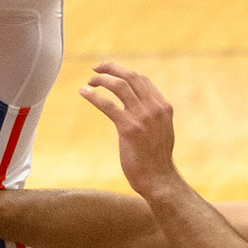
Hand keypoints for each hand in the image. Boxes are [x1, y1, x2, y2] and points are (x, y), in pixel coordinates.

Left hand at [79, 62, 181, 199]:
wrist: (159, 180)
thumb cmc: (157, 159)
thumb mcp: (162, 131)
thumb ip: (153, 116)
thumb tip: (140, 106)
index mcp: (163, 107)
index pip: (142, 80)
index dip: (125, 73)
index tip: (111, 73)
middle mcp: (154, 108)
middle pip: (131, 77)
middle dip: (112, 68)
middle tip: (96, 68)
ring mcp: (142, 118)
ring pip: (119, 86)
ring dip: (101, 80)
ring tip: (89, 81)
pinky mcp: (128, 129)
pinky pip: (108, 105)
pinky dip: (94, 96)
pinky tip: (83, 92)